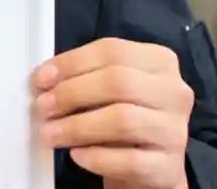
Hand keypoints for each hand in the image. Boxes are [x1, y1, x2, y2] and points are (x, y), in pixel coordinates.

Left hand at [32, 37, 192, 188]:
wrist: (152, 165)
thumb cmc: (125, 117)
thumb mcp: (110, 88)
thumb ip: (83, 76)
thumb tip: (44, 79)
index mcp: (160, 62)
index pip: (113, 51)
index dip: (72, 63)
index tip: (41, 78)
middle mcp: (174, 92)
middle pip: (118, 82)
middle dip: (71, 93)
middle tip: (43, 107)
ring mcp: (175, 130)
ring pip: (123, 120)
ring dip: (77, 126)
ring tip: (50, 133)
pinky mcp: (168, 166)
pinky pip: (129, 160)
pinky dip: (96, 157)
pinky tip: (77, 155)